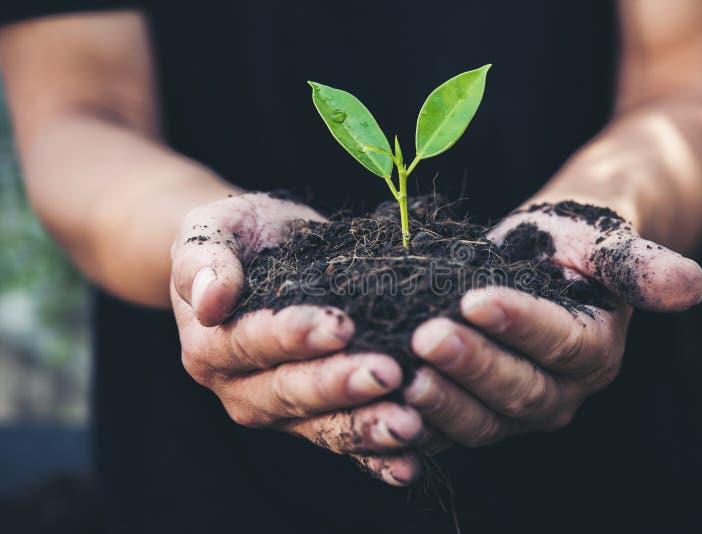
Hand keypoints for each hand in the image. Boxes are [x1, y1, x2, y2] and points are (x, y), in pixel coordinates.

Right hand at [170, 192, 425, 484]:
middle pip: (290, 391)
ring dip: (365, 428)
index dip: (294, 337)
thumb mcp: (213, 229)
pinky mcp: (314, 420)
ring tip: (408, 425)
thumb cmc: (239, 236)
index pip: (252, 343)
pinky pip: (343, 444)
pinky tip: (409, 464)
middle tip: (387, 373)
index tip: (340, 325)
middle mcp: (241, 388)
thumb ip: (204, 259)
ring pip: (321, 425)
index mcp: (211, 344)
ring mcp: (280, 410)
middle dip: (339, 385)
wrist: (259, 254)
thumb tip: (210, 300)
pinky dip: (375, 458)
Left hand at [405, 202, 701, 445]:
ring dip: (441, 402)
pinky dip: (417, 423)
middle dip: (472, 366)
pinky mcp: (473, 410)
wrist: (539, 261)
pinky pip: (446, 428)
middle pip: (518, 391)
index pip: (561, 344)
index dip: (520, 325)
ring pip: (481, 420)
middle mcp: (558, 390)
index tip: (477, 299)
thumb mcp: (605, 245)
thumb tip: (692, 286)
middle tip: (426, 337)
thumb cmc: (572, 247)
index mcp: (595, 353)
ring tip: (402, 376)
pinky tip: (385, 404)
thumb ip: (640, 266)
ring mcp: (512, 407)